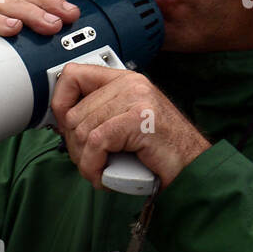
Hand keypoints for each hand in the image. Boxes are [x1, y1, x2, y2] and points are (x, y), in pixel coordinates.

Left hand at [51, 63, 210, 189]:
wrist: (193, 168)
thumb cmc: (159, 152)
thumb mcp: (125, 124)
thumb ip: (100, 114)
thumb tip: (62, 121)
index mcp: (124, 80)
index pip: (72, 75)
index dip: (59, 102)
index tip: (64, 127)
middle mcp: (130, 84)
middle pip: (73, 113)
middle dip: (75, 146)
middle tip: (91, 161)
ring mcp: (136, 99)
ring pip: (82, 131)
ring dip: (85, 161)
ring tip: (100, 170)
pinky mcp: (138, 119)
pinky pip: (96, 143)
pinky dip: (93, 166)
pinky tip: (103, 176)